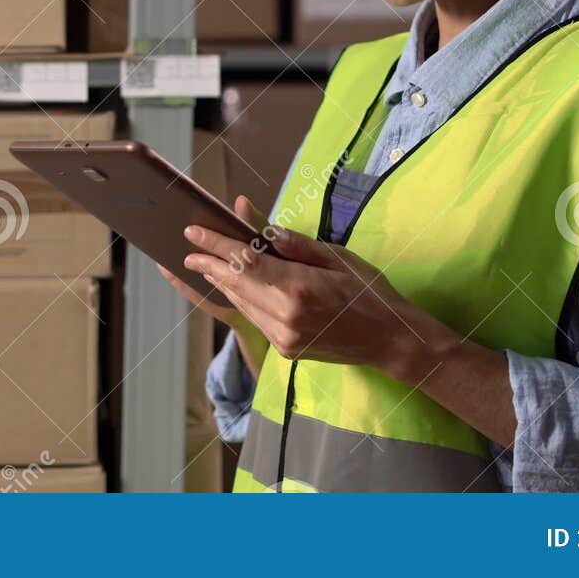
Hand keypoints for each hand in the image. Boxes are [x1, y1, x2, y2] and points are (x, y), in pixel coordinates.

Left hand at [180, 216, 454, 385]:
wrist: (390, 340)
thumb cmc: (368, 292)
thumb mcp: (336, 257)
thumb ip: (294, 244)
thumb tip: (261, 227)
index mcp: (297, 287)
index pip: (244, 261)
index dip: (214, 245)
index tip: (192, 233)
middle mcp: (284, 316)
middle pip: (235, 284)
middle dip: (208, 265)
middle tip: (188, 249)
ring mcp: (283, 337)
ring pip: (241, 304)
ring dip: (220, 283)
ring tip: (203, 265)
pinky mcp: (285, 350)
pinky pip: (254, 319)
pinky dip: (241, 300)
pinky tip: (233, 287)